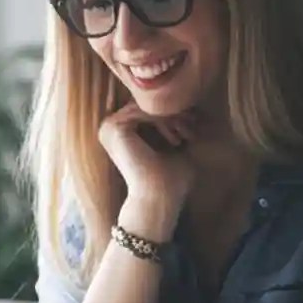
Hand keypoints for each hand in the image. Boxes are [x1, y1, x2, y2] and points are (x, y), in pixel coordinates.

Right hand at [97, 102, 195, 240]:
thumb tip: (191, 105)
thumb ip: (174, 124)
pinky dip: (163, 121)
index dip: (173, 112)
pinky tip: (175, 138)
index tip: (192, 125)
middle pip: (146, 104)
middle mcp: (110, 127)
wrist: (158, 198)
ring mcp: (109, 127)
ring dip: (170, 117)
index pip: (147, 108)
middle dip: (173, 113)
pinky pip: (142, 111)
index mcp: (119, 131)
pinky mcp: (115, 128)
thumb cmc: (167, 178)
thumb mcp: (173, 144)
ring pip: (146, 106)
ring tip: (186, 133)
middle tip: (192, 126)